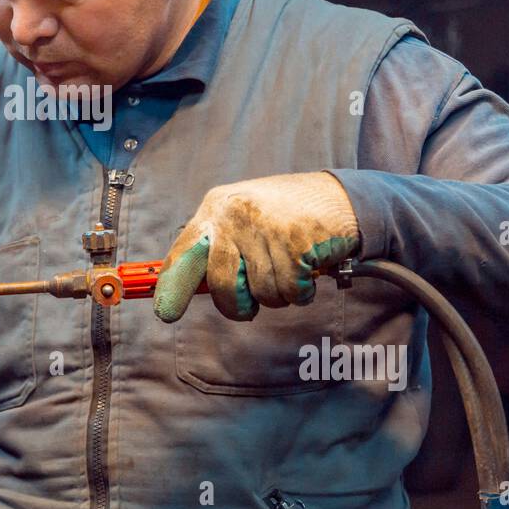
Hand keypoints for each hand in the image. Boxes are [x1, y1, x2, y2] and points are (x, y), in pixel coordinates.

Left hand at [153, 172, 358, 321]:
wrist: (342, 197)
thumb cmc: (288, 214)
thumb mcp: (244, 216)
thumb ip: (220, 246)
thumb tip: (193, 287)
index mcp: (216, 208)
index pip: (184, 254)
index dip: (173, 287)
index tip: (166, 312)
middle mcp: (235, 216)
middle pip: (222, 285)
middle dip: (237, 305)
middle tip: (249, 306)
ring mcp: (264, 229)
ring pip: (261, 294)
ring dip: (279, 294)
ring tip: (290, 268)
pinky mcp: (294, 244)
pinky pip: (290, 292)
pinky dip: (302, 292)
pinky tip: (308, 271)